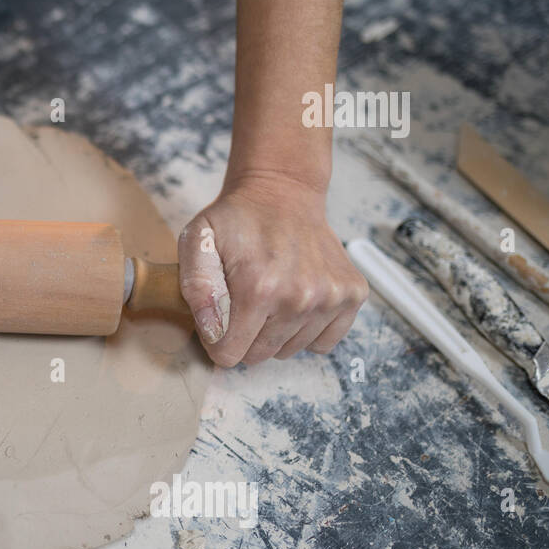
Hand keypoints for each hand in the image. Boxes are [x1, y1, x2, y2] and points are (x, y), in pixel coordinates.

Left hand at [177, 175, 367, 366]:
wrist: (283, 193)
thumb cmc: (237, 220)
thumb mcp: (197, 242)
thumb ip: (196, 287)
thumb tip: (211, 331)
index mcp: (259, 287)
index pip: (230, 353)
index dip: (217, 340)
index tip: (218, 318)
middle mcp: (300, 297)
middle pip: (259, 356)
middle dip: (244, 337)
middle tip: (243, 302)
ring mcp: (331, 297)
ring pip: (290, 351)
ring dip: (275, 332)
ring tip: (271, 294)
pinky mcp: (352, 295)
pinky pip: (323, 343)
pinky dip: (307, 331)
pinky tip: (296, 301)